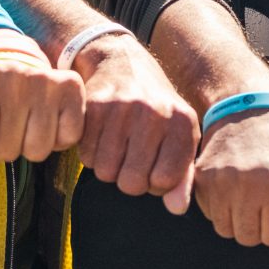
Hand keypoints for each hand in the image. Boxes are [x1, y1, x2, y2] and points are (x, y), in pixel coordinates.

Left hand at [0, 53, 85, 168]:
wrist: (8, 71)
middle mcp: (13, 72)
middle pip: (8, 149)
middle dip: (2, 147)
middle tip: (3, 125)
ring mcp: (45, 79)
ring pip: (38, 149)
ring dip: (29, 147)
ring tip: (23, 124)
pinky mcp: (71, 88)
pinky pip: (68, 138)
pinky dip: (57, 140)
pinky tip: (46, 120)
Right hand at [73, 39, 197, 212]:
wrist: (120, 61)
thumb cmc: (154, 107)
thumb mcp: (178, 135)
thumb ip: (183, 175)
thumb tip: (176, 208)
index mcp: (183, 123)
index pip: (164, 182)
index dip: (155, 182)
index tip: (154, 166)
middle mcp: (156, 113)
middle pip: (132, 183)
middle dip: (128, 178)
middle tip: (131, 157)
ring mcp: (124, 109)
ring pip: (105, 173)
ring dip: (108, 166)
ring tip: (116, 145)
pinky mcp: (95, 107)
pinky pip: (86, 156)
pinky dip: (90, 153)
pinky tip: (101, 135)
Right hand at [194, 109, 268, 250]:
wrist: (248, 102)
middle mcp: (245, 185)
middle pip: (248, 237)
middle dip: (259, 228)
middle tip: (264, 207)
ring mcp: (219, 181)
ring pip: (226, 228)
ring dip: (238, 220)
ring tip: (248, 199)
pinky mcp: (201, 176)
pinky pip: (209, 212)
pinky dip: (220, 208)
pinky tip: (232, 189)